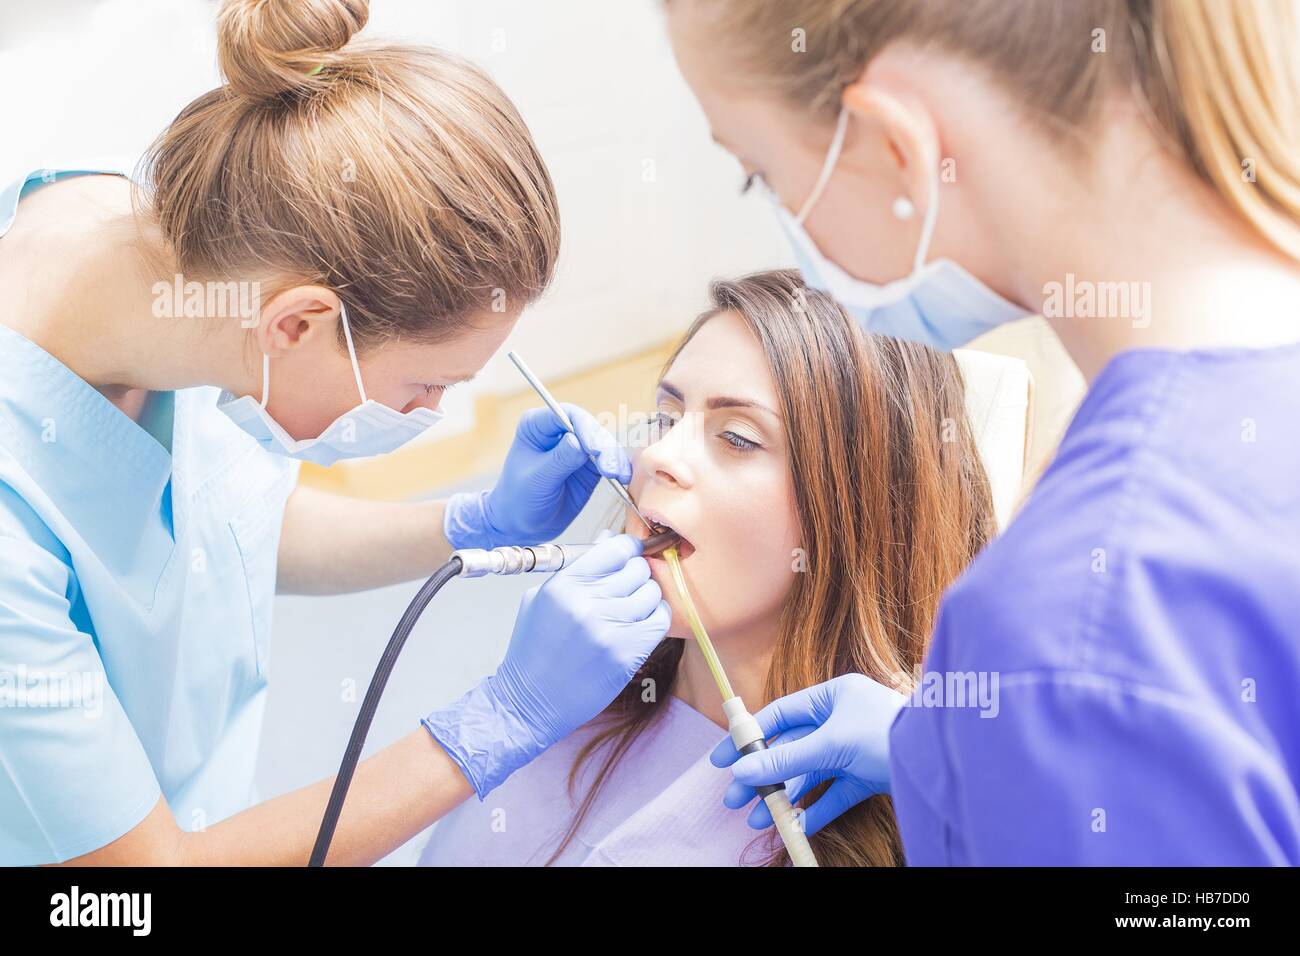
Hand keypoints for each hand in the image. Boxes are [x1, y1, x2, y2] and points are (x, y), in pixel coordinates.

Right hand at [422, 533, 669, 796]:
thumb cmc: (533, 649)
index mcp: (565, 585)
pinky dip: (656, 618)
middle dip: (637, 574)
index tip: (629, 555)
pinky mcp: (627, 654)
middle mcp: (587, 603)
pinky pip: (660, 621)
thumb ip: (577, 568)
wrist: (531, 701)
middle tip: (630, 585)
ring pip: (652, 594)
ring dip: (647, 597)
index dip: (628, 549)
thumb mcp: (542, 599)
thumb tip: (610, 538)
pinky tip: (642, 623)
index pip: (616, 548)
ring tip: (635, 607)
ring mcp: (609, 629)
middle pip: (638, 570)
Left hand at [443, 404, 628, 549]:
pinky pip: (609, 461)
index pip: (566, 415)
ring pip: (604, 444)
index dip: (584, 428)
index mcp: (537, 426)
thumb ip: (559, 460)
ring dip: (614, 458)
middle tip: (611, 468)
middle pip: (590, 428)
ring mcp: (577, 447)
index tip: (593, 449)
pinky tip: (623, 478)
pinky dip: (618, 468)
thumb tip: (579, 442)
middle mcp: (559, 432)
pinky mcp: (590, 465)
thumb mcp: (537, 480)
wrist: (522, 525)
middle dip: (604, 446)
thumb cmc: (519, 499)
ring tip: (619, 476)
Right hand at [710, 673, 906, 834]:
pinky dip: (815, 809)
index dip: (750, 736)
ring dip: (785, 797)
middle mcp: (842, 719)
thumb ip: (787, 759)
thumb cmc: (888, 735)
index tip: (723, 759)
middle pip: (791, 748)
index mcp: (834, 696)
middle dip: (762, 775)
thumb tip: (743, 771)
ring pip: (810, 774)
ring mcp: (856, 749)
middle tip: (733, 798)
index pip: (781, 713)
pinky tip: (795, 826)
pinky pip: (835, 793)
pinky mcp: (869, 775)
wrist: (943, 761)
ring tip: (759, 820)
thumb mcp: (832, 745)